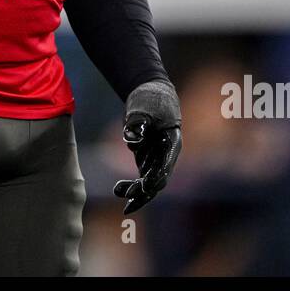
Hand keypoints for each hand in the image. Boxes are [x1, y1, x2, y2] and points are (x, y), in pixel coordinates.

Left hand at [113, 79, 181, 214]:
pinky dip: (131, 186)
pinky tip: (118, 190)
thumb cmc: (151, 99)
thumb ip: (138, 123)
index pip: (166, 165)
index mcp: (171, 142)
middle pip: (158, 179)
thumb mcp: (144, 107)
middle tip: (127, 199)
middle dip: (144, 191)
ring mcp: (156, 158)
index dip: (157, 177)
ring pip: (149, 183)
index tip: (145, 186)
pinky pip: (141, 178)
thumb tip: (132, 139)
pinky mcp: (146, 159)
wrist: (151, 92)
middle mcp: (166, 154)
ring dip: (136, 192)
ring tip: (119, 193)